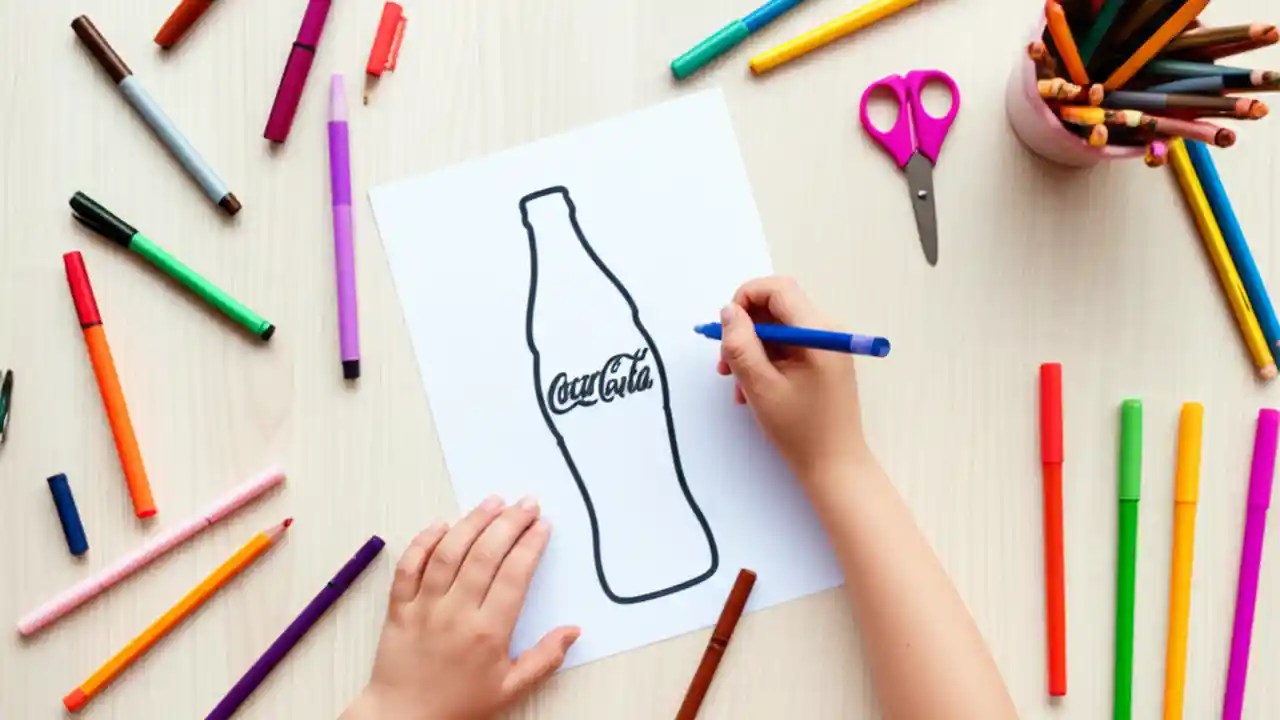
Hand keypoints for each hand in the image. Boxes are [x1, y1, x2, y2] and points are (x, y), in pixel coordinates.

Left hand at [342, 497, 579, 719]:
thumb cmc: (458, 707)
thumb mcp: (510, 689)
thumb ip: (544, 659)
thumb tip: (574, 631)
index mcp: (488, 633)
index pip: (514, 575)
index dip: (531, 545)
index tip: (543, 526)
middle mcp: (456, 614)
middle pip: (485, 555)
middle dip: (509, 523)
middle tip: (526, 504)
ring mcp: (424, 608)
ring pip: (449, 553)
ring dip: (472, 522)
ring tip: (493, 502)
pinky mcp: (399, 608)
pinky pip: (409, 566)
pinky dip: (424, 541)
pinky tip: (442, 525)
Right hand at [716, 277, 867, 481]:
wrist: (835, 466)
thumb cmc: (800, 430)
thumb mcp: (760, 387)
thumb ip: (740, 345)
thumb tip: (728, 311)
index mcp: (817, 333)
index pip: (778, 289)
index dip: (745, 298)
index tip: (726, 328)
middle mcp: (825, 333)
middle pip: (775, 308)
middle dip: (744, 331)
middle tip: (725, 364)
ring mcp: (824, 348)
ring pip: (776, 331)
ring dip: (750, 351)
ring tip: (738, 385)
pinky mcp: (820, 363)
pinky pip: (785, 349)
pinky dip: (764, 363)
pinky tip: (752, 391)